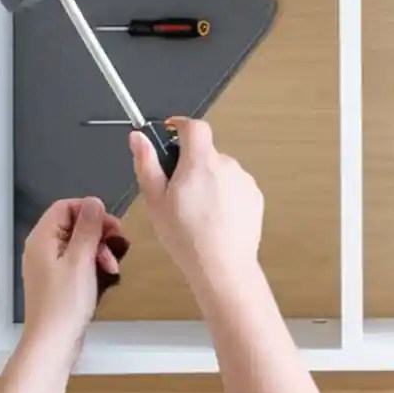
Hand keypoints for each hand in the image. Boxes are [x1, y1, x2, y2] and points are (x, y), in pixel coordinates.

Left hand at [21, 197, 124, 361]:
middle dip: (98, 233)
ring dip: (99, 250)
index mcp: (42, 238)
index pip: (65, 206)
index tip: (110, 226)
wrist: (53, 343)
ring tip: (112, 267)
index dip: (90, 211)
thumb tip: (93, 201)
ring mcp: (49, 265)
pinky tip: (106, 275)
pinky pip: (77, 260)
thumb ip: (87, 228)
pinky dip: (93, 264)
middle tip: (117, 246)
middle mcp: (42, 247)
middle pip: (74, 224)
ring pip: (79, 243)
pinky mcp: (58, 280)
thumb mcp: (81, 260)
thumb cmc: (65, 302)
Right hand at [129, 118, 264, 294]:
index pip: (194, 126)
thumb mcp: (155, 200)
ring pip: (221, 171)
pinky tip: (215, 219)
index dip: (181, 126)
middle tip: (178, 193)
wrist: (222, 266)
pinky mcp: (255, 196)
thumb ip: (146, 163)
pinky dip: (225, 196)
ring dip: (209, 181)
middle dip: (191, 164)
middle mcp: (226, 165)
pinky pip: (235, 186)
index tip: (171, 133)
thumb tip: (138, 137)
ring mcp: (244, 180)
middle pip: (206, 152)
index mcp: (200, 162)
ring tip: (198, 213)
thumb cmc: (186, 237)